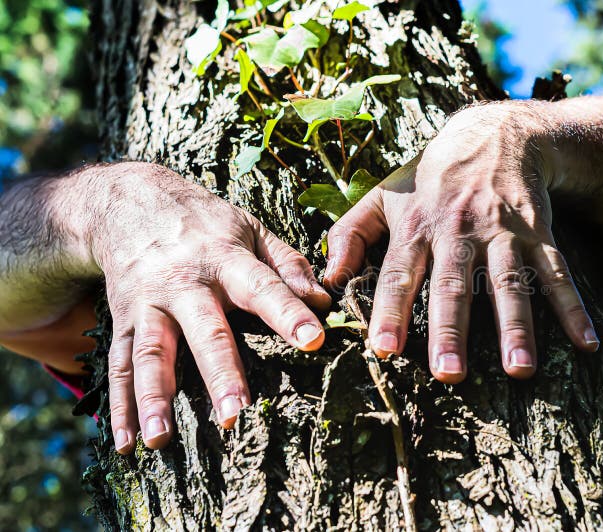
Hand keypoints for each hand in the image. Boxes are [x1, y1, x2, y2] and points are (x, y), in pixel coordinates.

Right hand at [86, 163, 329, 452]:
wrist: (128, 201)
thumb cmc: (203, 222)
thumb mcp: (249, 227)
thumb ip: (286, 262)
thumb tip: (323, 299)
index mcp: (225, 258)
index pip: (262, 287)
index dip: (288, 313)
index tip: (314, 339)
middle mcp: (183, 283)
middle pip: (203, 331)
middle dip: (219, 372)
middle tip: (236, 413)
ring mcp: (148, 305)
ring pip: (150, 354)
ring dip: (154, 398)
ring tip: (160, 439)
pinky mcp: (122, 321)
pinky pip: (118, 366)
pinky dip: (120, 407)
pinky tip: (127, 442)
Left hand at [324, 103, 598, 383]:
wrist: (492, 133)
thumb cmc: (428, 177)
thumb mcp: (382, 196)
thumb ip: (349, 234)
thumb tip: (327, 280)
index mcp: (416, 226)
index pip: (400, 274)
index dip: (391, 311)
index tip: (385, 351)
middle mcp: (458, 230)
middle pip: (454, 285)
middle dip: (451, 330)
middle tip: (450, 375)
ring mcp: (502, 231)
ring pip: (509, 282)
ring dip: (516, 326)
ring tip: (520, 370)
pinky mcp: (538, 232)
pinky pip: (557, 272)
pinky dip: (573, 307)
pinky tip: (587, 342)